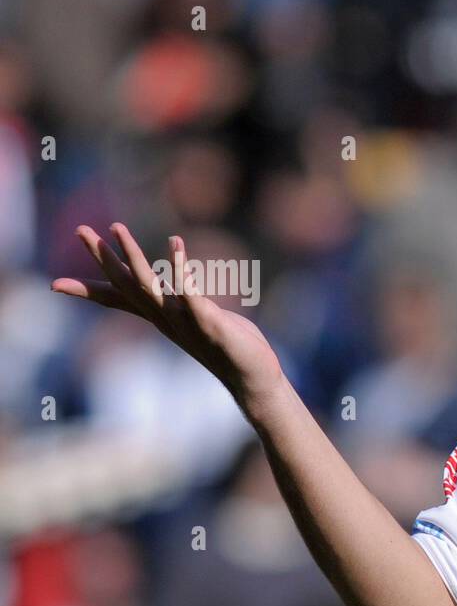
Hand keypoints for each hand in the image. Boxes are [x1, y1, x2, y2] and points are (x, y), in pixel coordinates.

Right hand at [53, 223, 283, 409]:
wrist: (252, 378)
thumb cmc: (227, 346)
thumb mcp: (195, 321)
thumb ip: (179, 305)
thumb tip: (170, 293)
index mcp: (161, 318)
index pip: (117, 302)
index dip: (87, 292)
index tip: (55, 285)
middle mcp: (166, 320)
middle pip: (126, 285)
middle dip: (103, 257)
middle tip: (81, 230)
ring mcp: (185, 322)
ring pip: (149, 288)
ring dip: (132, 256)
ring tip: (117, 228)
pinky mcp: (210, 322)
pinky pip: (190, 293)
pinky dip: (180, 269)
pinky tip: (176, 243)